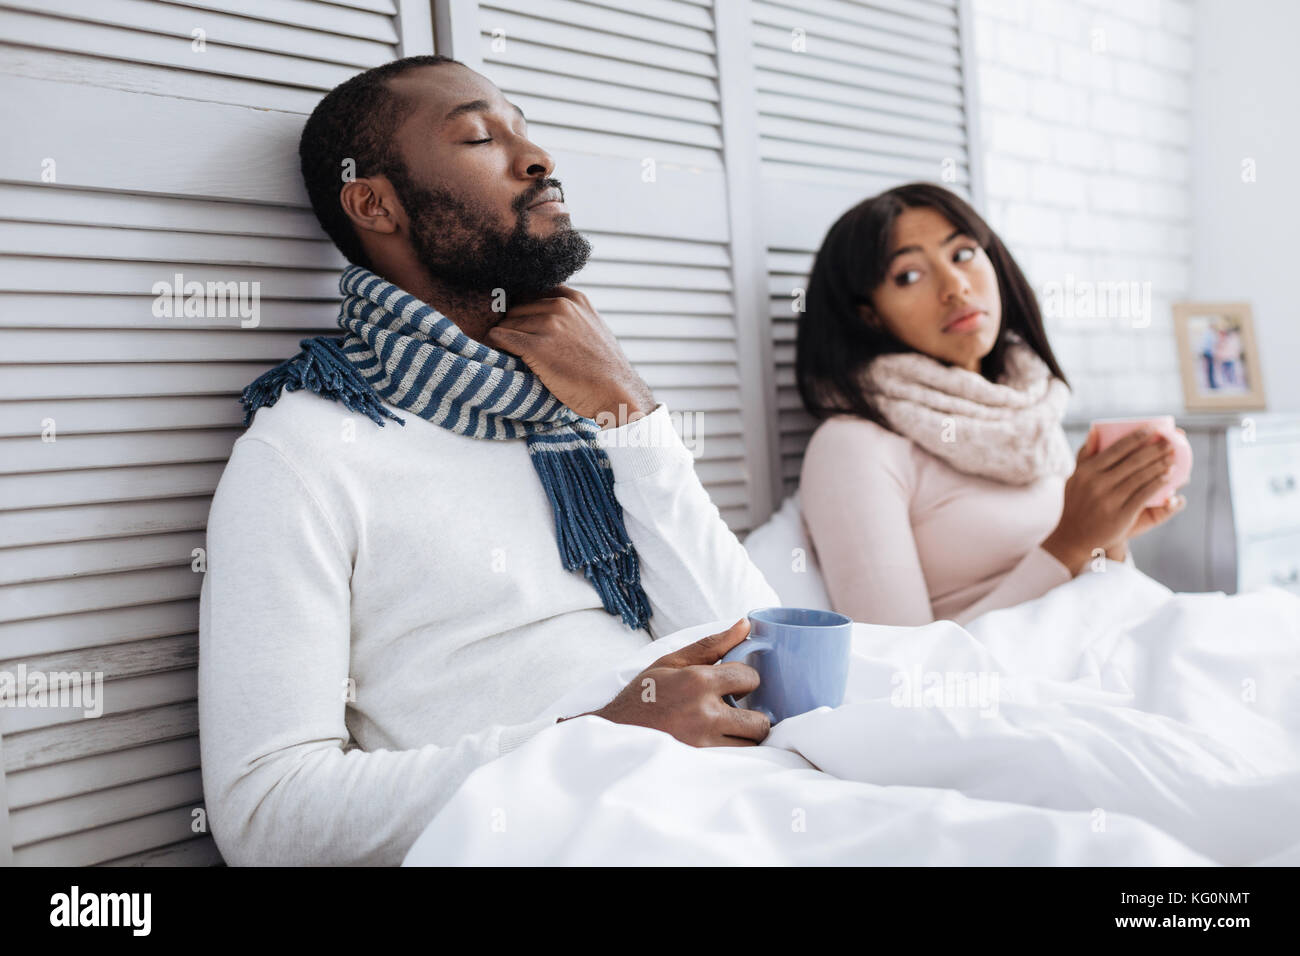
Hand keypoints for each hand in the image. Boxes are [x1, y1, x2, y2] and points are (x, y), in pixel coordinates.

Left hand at [485, 286, 654, 424]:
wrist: (616, 393)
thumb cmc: (604, 369)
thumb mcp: (593, 328)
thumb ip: (570, 316)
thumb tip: (543, 316)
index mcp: (573, 299)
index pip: (532, 293)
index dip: (524, 312)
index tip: (522, 327)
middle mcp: (560, 306)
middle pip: (516, 309)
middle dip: (514, 328)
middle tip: (515, 347)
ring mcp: (549, 325)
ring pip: (507, 324)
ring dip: (505, 340)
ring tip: (511, 356)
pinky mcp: (537, 347)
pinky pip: (500, 337)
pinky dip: (496, 346)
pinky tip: (502, 356)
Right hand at [559, 618, 770, 746]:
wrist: (613, 733)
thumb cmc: (643, 695)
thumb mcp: (671, 662)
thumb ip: (711, 644)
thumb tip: (745, 624)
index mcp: (698, 682)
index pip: (750, 678)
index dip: (745, 680)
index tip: (734, 684)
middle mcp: (704, 715)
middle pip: (759, 722)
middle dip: (752, 716)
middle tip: (736, 712)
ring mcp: (702, 745)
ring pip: (750, 746)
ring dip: (743, 738)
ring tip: (726, 730)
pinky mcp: (699, 766)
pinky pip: (735, 762)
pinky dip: (732, 754)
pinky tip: (718, 744)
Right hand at [1042, 426, 1179, 573]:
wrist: (1073, 537)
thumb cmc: (1077, 503)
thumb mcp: (1075, 478)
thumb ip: (1085, 455)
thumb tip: (1096, 430)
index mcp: (1087, 471)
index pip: (1117, 449)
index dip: (1138, 437)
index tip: (1155, 428)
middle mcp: (1097, 483)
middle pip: (1133, 461)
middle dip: (1155, 449)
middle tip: (1171, 441)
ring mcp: (1109, 499)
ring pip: (1141, 477)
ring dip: (1160, 465)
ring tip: (1173, 457)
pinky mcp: (1120, 514)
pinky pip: (1143, 495)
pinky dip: (1158, 484)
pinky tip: (1168, 477)